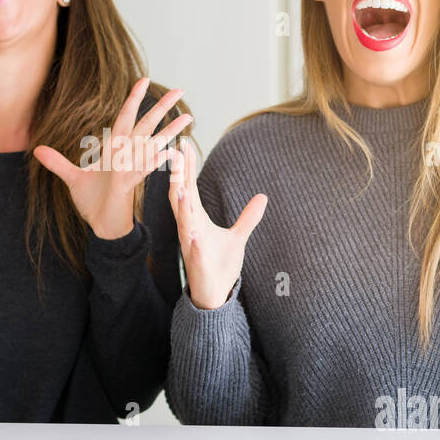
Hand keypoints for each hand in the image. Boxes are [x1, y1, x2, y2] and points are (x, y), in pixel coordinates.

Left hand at [33, 77, 192, 238]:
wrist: (101, 227)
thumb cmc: (93, 203)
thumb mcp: (72, 178)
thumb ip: (58, 162)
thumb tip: (37, 150)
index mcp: (115, 151)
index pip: (126, 118)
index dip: (134, 99)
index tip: (144, 80)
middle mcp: (126, 157)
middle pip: (146, 125)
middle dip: (162, 107)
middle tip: (181, 88)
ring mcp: (130, 170)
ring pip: (152, 146)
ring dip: (169, 132)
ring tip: (188, 117)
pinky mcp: (127, 186)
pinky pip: (142, 171)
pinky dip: (153, 162)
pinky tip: (166, 153)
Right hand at [166, 140, 267, 309]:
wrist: (215, 294)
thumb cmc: (220, 265)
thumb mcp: (238, 237)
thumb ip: (248, 217)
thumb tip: (263, 197)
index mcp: (196, 220)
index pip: (189, 188)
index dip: (186, 168)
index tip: (184, 145)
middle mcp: (190, 229)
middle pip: (182, 198)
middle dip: (178, 177)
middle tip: (176, 153)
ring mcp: (192, 246)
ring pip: (184, 223)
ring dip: (181, 206)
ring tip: (179, 187)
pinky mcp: (198, 264)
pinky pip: (195, 251)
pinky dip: (195, 243)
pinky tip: (195, 234)